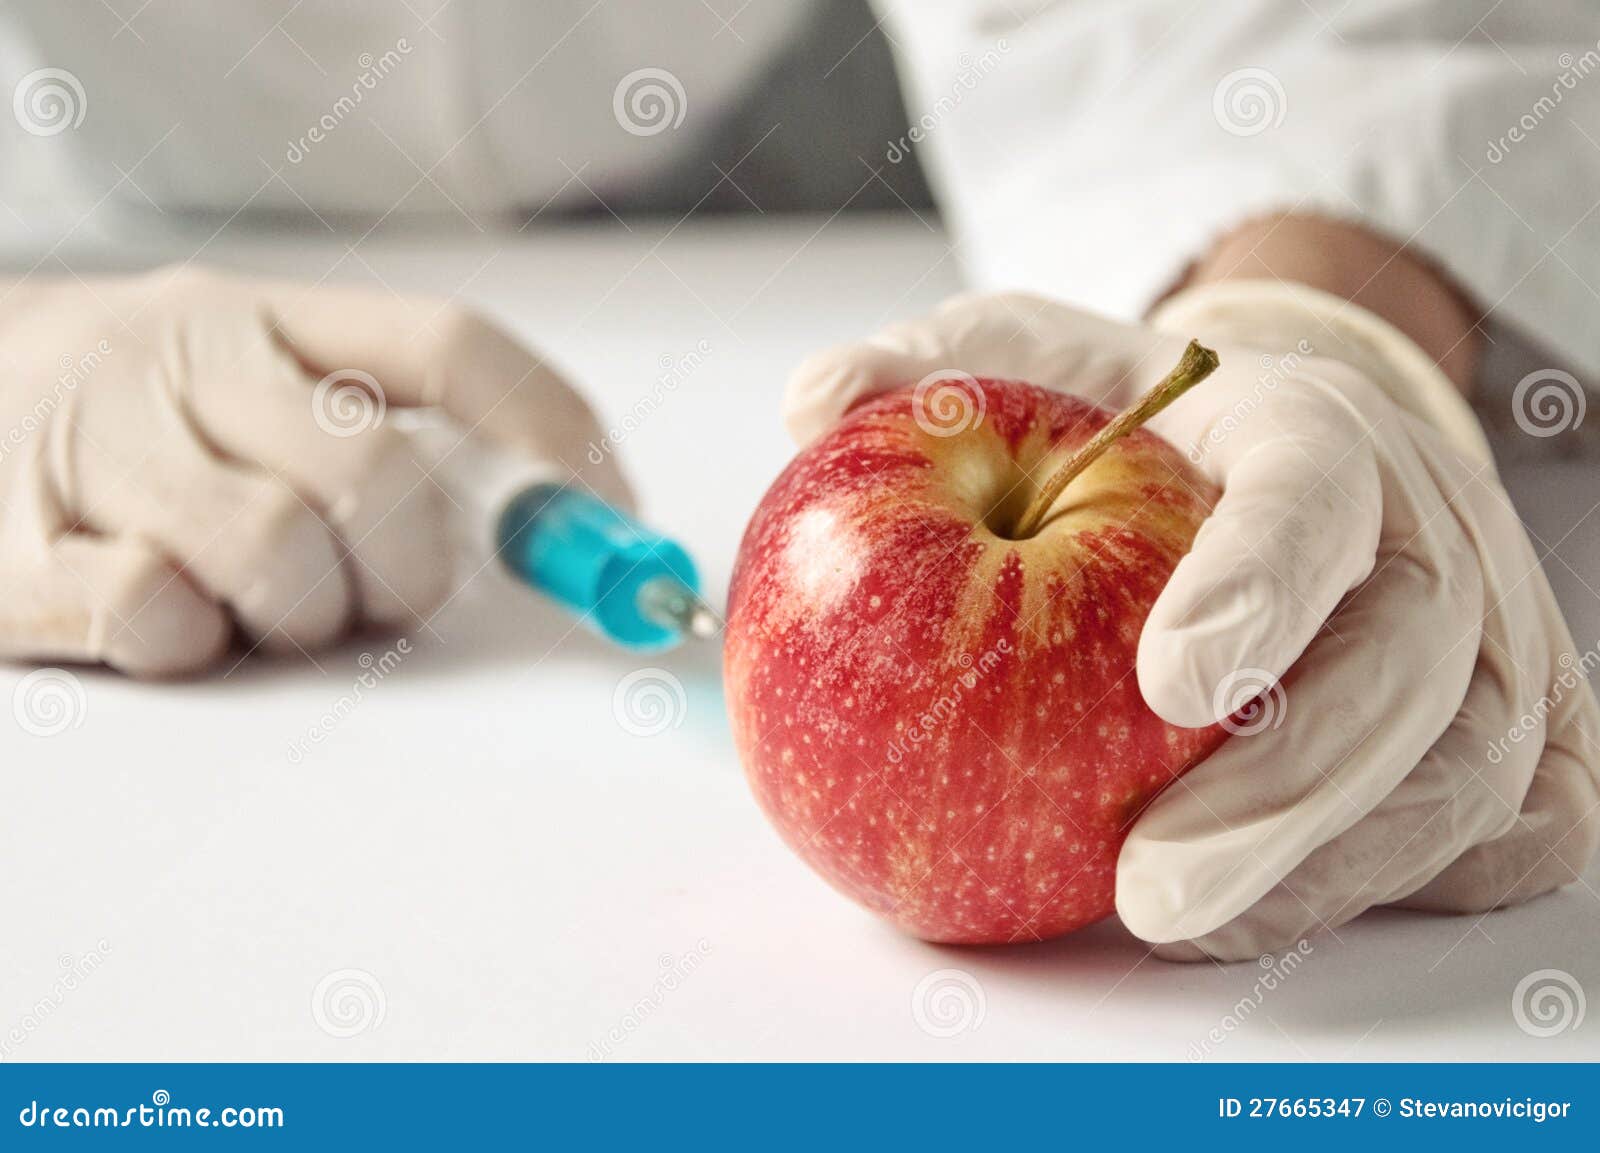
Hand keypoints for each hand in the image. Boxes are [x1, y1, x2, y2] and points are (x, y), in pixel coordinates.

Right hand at [0, 266, 626, 675]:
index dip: (550, 433)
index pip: (447, 347)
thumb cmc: (150, 424)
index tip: (609, 516)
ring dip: (301, 610)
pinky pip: (154, 614)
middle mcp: (188, 359)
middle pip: (376, 471)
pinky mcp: (21, 552)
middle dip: (410, 564)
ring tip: (263, 604)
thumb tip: (567, 529)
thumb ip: (398, 435)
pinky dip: (188, 640)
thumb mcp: (265, 386)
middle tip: (382, 591)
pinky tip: (172, 619)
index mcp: (271, 316)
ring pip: (274, 547)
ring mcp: (99, 447)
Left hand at [784, 289, 1599, 960]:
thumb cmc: (1140, 423)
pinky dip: (1394, 887)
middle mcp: (1423, 531)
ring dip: (1324, 872)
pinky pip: (1503, 837)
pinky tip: (1267, 914)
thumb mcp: (1026, 360)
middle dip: (1287, 795)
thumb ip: (926, 372)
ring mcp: (1486, 639)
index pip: (1313, 492)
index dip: (1260, 583)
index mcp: (1306, 427)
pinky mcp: (1516, 737)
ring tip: (1181, 923)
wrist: (1278, 451)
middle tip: (1148, 884)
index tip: (1171, 682)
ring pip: (1461, 779)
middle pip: (1406, 668)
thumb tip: (813, 401)